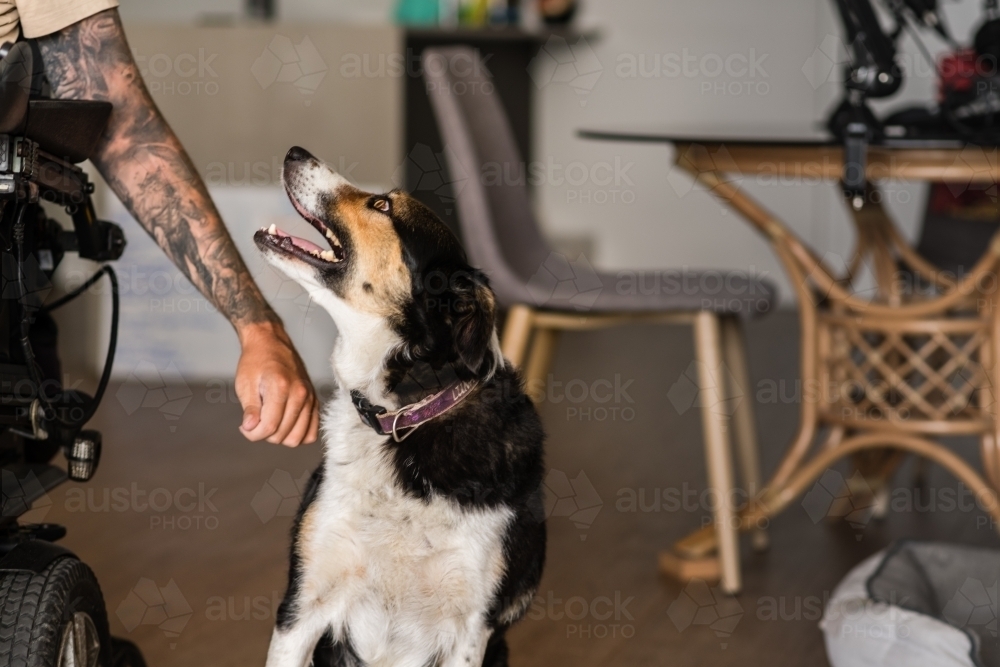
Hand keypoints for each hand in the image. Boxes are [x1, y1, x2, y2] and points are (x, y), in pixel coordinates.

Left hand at [235, 322, 319, 445]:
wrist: (271, 343)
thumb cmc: (255, 361)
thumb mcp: (245, 383)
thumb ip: (249, 409)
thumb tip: (250, 429)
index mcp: (281, 387)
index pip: (269, 427)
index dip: (252, 434)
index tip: (244, 427)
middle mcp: (300, 393)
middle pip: (283, 435)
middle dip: (264, 434)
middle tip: (255, 420)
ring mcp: (310, 398)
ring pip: (297, 437)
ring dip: (280, 436)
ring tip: (269, 422)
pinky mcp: (314, 402)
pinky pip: (311, 432)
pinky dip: (297, 435)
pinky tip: (284, 425)